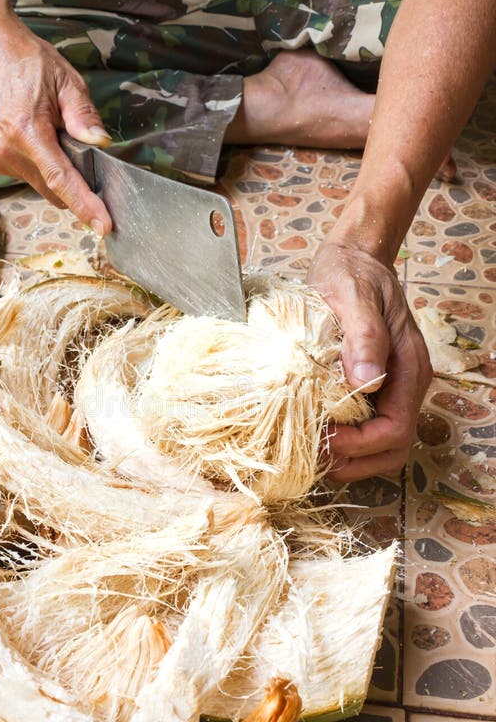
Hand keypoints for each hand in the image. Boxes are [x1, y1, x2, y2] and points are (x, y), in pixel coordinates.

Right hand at [0, 10, 111, 233]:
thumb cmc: (26, 60)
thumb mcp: (66, 81)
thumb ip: (84, 117)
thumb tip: (101, 144)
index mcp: (26, 131)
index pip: (62, 180)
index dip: (85, 206)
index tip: (103, 226)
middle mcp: (7, 150)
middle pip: (55, 190)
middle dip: (77, 186)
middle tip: (88, 158)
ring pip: (43, 185)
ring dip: (58, 173)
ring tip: (55, 134)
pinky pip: (29, 176)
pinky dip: (44, 167)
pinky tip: (41, 138)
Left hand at [307, 242, 431, 481]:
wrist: (354, 258)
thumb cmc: (353, 273)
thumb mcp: (354, 296)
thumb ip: (364, 336)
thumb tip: (367, 381)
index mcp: (408, 367)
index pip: (394, 429)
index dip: (359, 445)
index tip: (324, 438)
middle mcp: (404, 384)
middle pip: (391, 449)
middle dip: (355, 462)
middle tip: (315, 456)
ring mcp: (390, 388)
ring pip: (379, 446)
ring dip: (349, 458)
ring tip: (313, 451)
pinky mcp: (371, 387)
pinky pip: (365, 427)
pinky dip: (343, 442)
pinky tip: (316, 433)